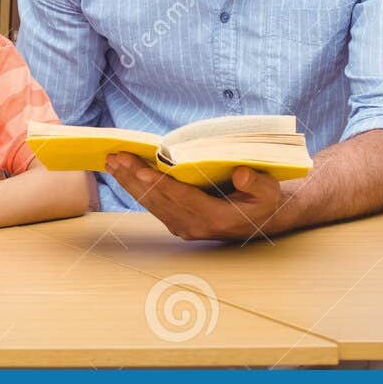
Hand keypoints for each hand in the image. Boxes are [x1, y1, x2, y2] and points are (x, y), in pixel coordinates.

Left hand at [106, 154, 288, 242]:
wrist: (263, 220)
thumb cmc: (265, 201)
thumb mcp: (270, 192)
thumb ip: (256, 184)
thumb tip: (240, 174)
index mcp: (215, 218)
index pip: (181, 198)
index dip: (160, 183)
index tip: (140, 169)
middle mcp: (194, 226)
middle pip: (159, 199)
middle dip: (134, 178)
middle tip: (115, 157)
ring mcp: (184, 226)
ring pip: (151, 203)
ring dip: (129, 182)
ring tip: (112, 162)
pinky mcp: (178, 222)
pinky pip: (153, 205)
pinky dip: (136, 188)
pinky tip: (124, 174)